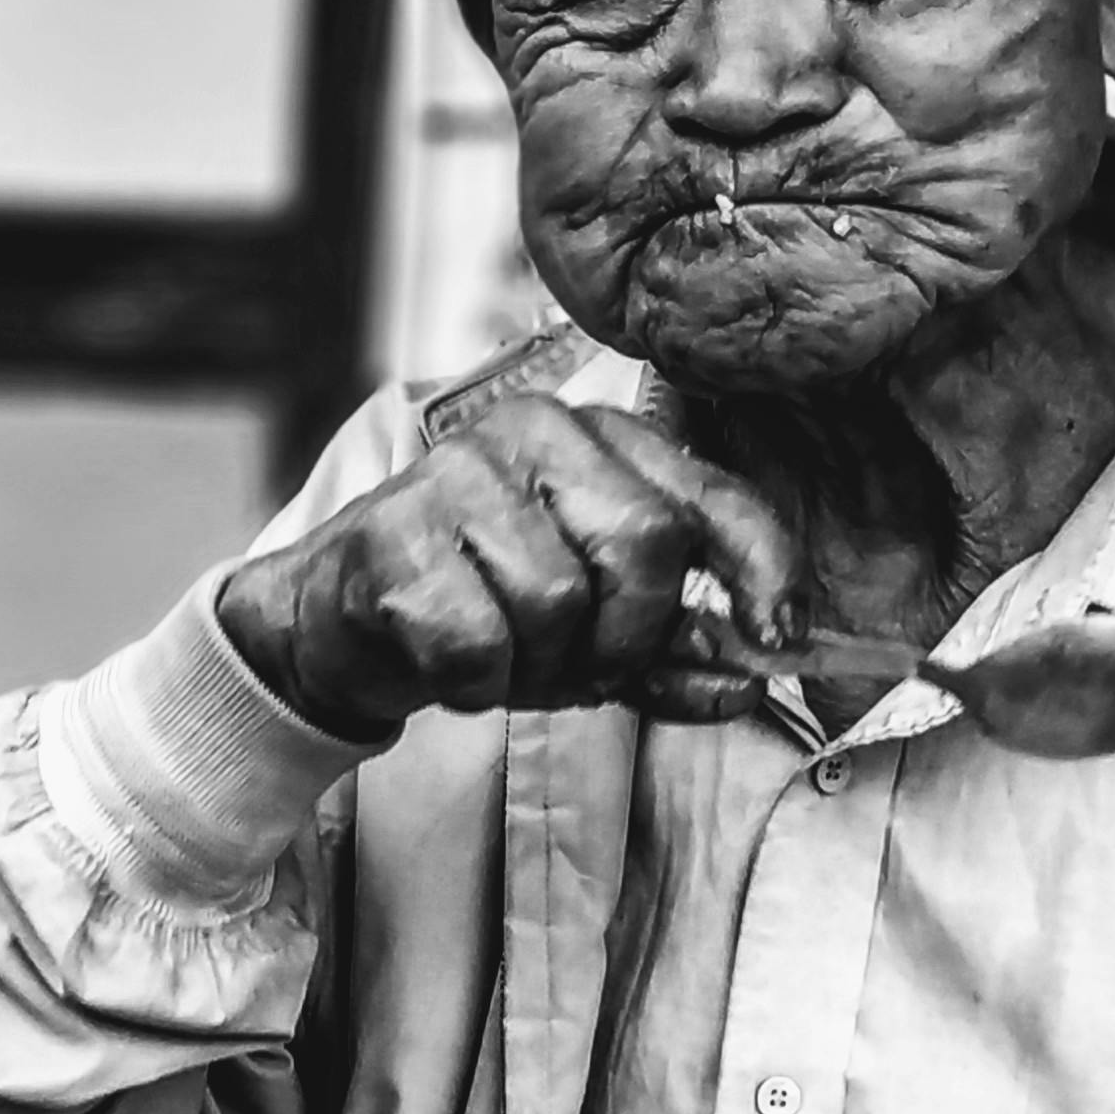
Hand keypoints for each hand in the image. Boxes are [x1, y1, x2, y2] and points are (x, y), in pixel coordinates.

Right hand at [218, 394, 799, 737]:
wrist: (340, 623)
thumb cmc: (485, 612)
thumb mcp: (596, 635)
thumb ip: (675, 653)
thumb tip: (748, 682)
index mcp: (598, 437)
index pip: (708, 493)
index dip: (761, 567)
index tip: (774, 637)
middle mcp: (531, 431)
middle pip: (643, 545)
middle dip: (627, 634)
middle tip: (583, 665)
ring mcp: (456, 475)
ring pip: (558, 602)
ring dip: (539, 666)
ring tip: (502, 655)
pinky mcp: (394, 536)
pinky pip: (479, 642)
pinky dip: (473, 680)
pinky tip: (447, 660)